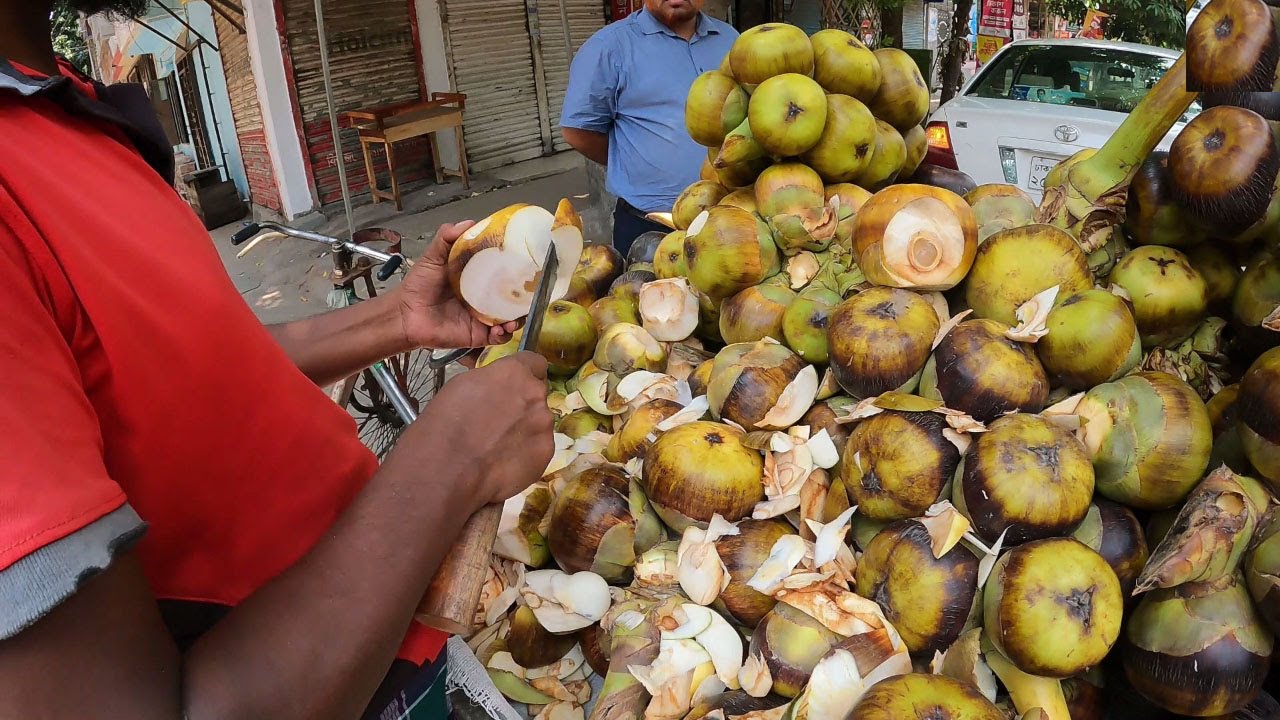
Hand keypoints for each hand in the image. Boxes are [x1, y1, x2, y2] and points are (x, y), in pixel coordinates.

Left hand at [394, 222, 520, 349]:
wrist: (406, 314)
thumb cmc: (419, 286)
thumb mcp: (433, 256)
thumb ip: (447, 238)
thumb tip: (469, 222)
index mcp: (477, 278)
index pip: (502, 272)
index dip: (516, 269)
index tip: (526, 262)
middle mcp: (484, 297)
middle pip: (512, 296)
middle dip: (524, 296)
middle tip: (530, 291)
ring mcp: (483, 317)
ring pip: (510, 318)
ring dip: (518, 318)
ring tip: (516, 316)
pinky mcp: (479, 335)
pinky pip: (498, 336)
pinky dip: (504, 333)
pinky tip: (501, 328)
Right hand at [397, 353, 554, 507]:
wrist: (446, 471)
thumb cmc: (444, 425)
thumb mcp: (463, 386)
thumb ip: (492, 382)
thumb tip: (497, 389)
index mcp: (515, 373)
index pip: (535, 362)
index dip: (524, 374)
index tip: (514, 385)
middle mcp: (536, 395)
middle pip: (537, 394)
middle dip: (523, 404)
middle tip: (499, 421)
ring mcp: (544, 426)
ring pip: (540, 423)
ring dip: (525, 429)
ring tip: (498, 446)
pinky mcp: (545, 454)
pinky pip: (539, 447)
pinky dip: (525, 453)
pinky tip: (503, 462)